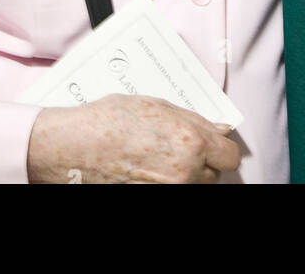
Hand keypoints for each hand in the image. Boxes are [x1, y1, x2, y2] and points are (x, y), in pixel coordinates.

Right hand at [26, 96, 239, 183]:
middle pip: (215, 174)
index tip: (213, 144)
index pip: (229, 155)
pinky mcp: (154, 198)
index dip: (221, 147)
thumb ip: (194, 120)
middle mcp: (185, 172)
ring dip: (188, 174)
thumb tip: (220, 130)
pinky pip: (175, 191)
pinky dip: (168, 182)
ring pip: (196, 185)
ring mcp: (170, 191)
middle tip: (182, 149)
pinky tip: (152, 171)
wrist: (75, 147)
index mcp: (191, 143)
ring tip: (163, 159)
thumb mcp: (157, 106)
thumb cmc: (110, 120)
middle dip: (204, 162)